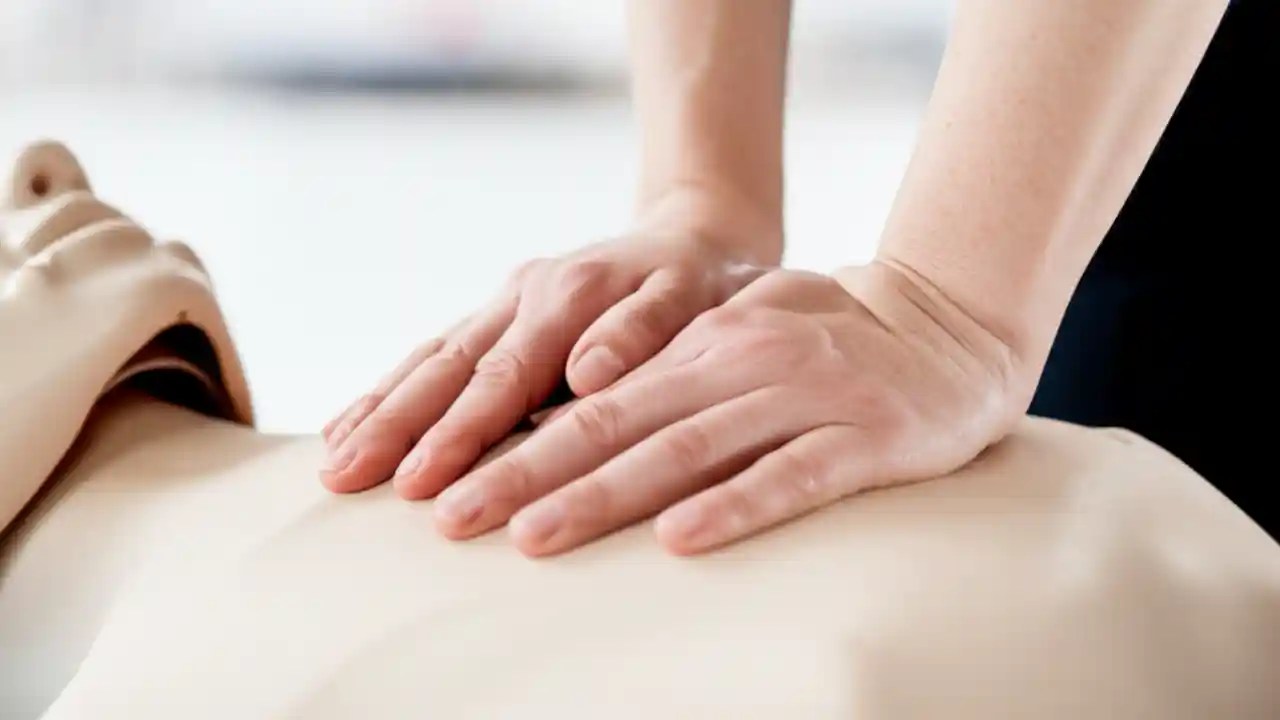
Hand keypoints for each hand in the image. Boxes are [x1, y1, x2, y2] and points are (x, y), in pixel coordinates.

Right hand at [319, 214, 774, 499]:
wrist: (693, 239)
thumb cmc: (701, 285)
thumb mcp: (694, 299)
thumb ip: (643, 331)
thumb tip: (589, 371)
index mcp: (568, 296)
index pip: (503, 378)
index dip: (458, 433)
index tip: (419, 483)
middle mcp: (525, 294)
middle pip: (447, 369)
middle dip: (394, 427)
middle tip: (344, 479)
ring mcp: (505, 302)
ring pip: (429, 359)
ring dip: (378, 411)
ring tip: (332, 463)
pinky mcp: (497, 314)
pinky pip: (434, 355)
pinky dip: (389, 391)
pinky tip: (349, 425)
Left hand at [432, 261, 1027, 555]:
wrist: (951, 324)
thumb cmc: (833, 339)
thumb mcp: (743, 337)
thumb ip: (672, 373)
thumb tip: (574, 416)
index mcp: (702, 342)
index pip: (591, 399)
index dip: (514, 443)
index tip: (449, 487)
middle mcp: (739, 361)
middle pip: (617, 422)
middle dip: (527, 473)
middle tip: (454, 518)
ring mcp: (802, 397)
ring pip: (687, 449)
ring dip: (604, 494)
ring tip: (533, 535)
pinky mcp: (864, 438)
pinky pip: (791, 477)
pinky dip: (732, 505)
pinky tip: (680, 539)